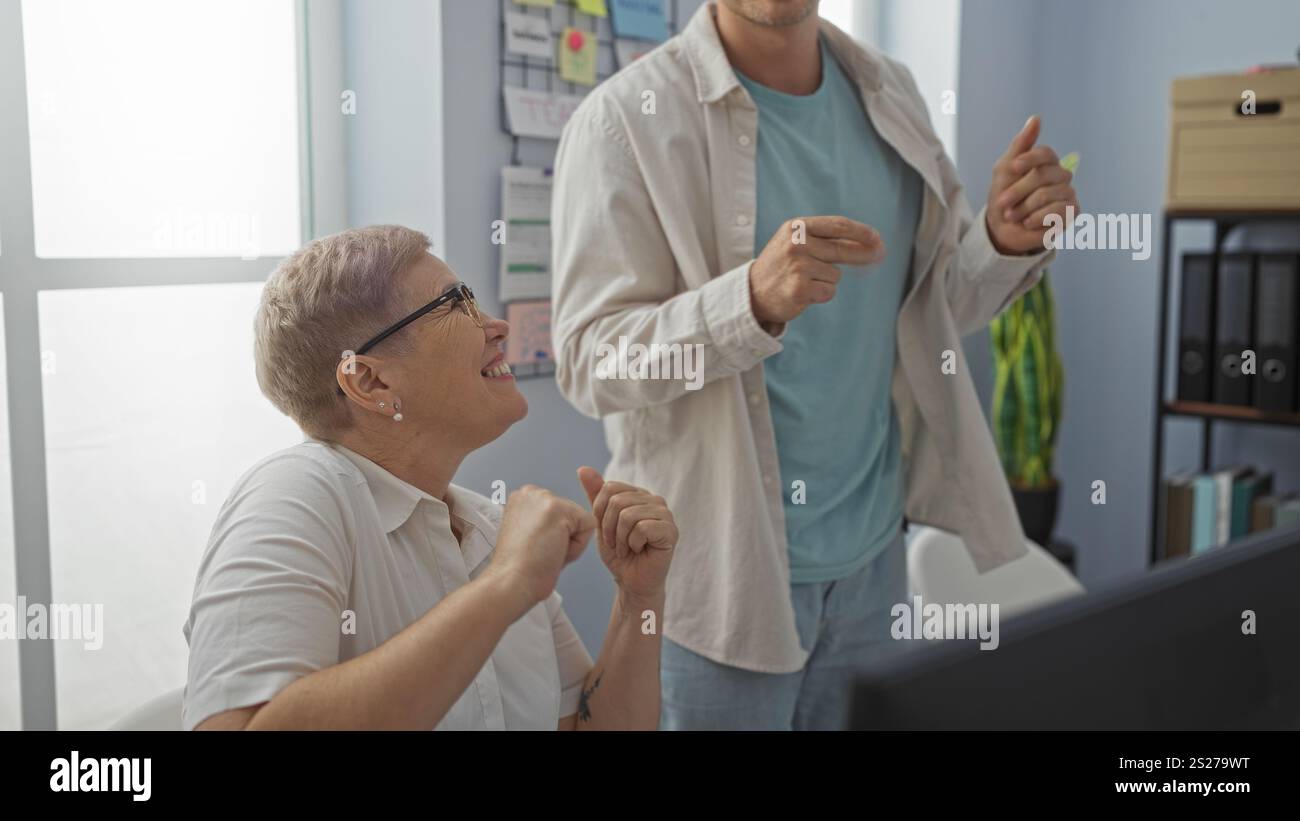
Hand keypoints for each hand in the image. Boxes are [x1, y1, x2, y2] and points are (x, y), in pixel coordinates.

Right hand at [484, 485, 594, 607]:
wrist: (511, 582)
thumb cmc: (517, 569)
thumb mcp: (526, 535)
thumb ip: (543, 524)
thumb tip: (562, 528)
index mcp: (521, 499)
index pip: (559, 513)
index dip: (553, 536)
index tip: (533, 548)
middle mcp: (530, 492)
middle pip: (571, 515)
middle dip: (562, 537)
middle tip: (540, 552)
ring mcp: (543, 498)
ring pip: (580, 521)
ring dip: (570, 543)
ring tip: (546, 553)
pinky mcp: (558, 508)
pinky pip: (588, 526)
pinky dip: (577, 547)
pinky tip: (554, 552)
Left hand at [577, 467, 675, 603]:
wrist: (631, 581)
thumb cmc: (619, 553)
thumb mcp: (601, 522)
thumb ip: (596, 496)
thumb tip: (583, 469)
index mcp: (638, 494)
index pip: (610, 488)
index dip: (600, 511)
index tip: (605, 530)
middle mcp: (654, 500)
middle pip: (617, 501)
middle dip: (609, 528)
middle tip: (616, 544)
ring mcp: (665, 514)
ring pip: (628, 515)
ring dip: (620, 538)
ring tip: (626, 548)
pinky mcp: (671, 530)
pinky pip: (642, 528)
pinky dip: (633, 543)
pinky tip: (639, 550)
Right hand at [748, 216, 885, 324]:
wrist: (752, 293)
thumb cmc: (781, 267)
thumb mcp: (797, 244)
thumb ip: (827, 241)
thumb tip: (869, 244)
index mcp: (796, 227)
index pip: (837, 225)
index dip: (861, 231)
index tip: (877, 238)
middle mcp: (796, 244)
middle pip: (842, 249)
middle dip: (863, 254)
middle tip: (879, 255)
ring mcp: (798, 266)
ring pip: (836, 274)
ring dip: (827, 281)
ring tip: (805, 281)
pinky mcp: (800, 289)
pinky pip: (829, 291)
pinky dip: (821, 294)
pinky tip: (803, 293)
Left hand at [986, 115, 1079, 254]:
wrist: (1004, 230)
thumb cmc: (1004, 197)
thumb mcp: (1005, 169)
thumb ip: (1020, 145)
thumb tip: (1036, 118)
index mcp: (1047, 163)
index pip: (1045, 153)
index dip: (1029, 159)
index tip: (1012, 168)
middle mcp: (1061, 176)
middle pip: (1043, 175)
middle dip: (1018, 191)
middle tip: (1003, 203)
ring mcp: (1068, 194)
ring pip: (1048, 194)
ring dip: (1024, 207)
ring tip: (1013, 216)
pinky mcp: (1072, 212)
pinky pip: (1057, 210)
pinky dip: (1037, 218)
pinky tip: (1028, 222)